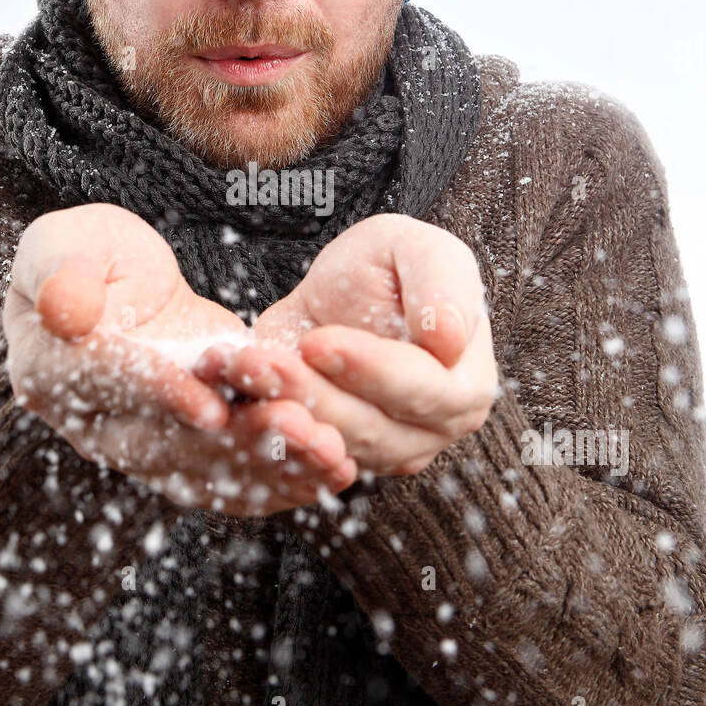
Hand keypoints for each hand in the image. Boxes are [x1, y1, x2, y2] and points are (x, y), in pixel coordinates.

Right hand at [2, 203, 357, 515]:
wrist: (109, 288)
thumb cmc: (85, 254)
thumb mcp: (64, 242)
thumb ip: (61, 272)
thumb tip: (64, 309)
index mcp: (52, 371)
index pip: (110, 385)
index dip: (161, 393)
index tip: (211, 405)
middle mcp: (95, 424)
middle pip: (169, 442)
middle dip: (239, 440)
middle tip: (300, 427)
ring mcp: (145, 446)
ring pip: (209, 469)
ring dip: (273, 467)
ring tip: (332, 455)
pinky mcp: (191, 450)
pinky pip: (234, 478)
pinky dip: (284, 480)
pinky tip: (334, 473)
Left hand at [194, 213, 499, 479]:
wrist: (342, 294)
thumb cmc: (390, 266)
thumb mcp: (417, 248)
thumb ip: (442, 284)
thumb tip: (450, 338)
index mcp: (467, 382)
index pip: (423, 389)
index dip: (370, 369)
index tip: (316, 342)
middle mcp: (435, 430)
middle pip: (374, 429)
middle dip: (315, 395)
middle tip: (264, 362)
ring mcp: (389, 451)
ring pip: (333, 446)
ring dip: (284, 410)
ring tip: (243, 369)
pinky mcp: (339, 456)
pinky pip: (302, 455)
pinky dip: (267, 426)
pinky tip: (238, 396)